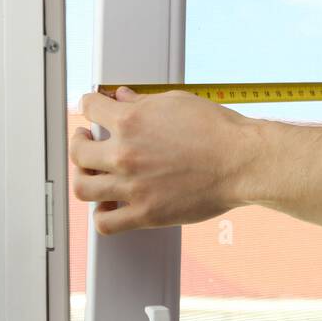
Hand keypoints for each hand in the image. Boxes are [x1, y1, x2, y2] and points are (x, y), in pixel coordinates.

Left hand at [70, 86, 263, 234]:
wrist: (243, 162)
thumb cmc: (219, 131)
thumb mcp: (178, 103)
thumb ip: (143, 102)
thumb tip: (122, 98)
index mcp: (131, 121)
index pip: (89, 108)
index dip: (89, 105)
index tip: (91, 109)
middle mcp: (125, 154)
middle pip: (78, 151)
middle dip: (80, 142)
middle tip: (87, 141)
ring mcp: (132, 186)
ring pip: (83, 187)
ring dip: (84, 178)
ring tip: (92, 174)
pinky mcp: (145, 214)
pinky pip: (105, 222)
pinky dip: (101, 215)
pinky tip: (109, 205)